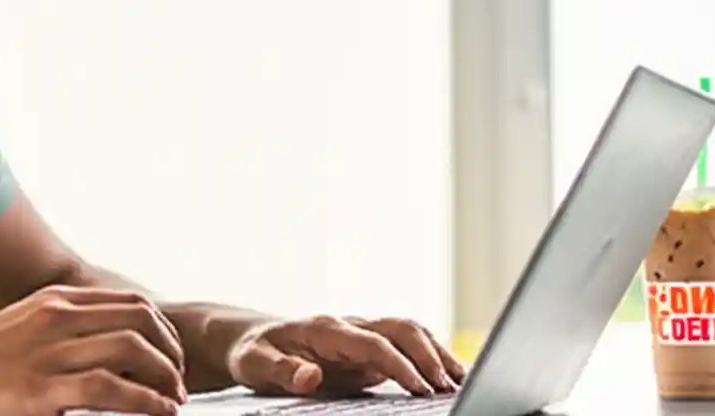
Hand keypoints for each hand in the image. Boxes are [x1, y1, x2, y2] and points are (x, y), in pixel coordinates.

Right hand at [0, 285, 186, 415]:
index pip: (131, 302)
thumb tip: (112, 344)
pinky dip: (146, 401)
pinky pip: (112, 388)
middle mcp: (57, 317)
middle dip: (172, 350)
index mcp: (55, 301)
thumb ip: (64, 329)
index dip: (164, 329)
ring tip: (174, 399)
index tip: (174, 355)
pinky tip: (158, 412)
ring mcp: (50, 352)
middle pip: (141, 318)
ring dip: (166, 375)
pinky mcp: (42, 390)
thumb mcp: (24, 329)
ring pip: (133, 349)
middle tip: (180, 379)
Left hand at [227, 316, 466, 397]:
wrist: (252, 339)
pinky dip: (431, 356)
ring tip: (462, 379)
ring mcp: (362, 333)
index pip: (374, 343)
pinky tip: (449, 375)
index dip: (399, 365)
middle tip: (449, 388)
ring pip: (410, 332)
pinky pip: (407, 346)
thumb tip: (311, 375)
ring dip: (438, 352)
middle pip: (401, 329)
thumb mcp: (255, 364)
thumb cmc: (254, 353)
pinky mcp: (368, 347)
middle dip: (429, 356)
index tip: (420, 389)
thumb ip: (282, 370)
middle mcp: (350, 325)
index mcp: (326, 328)